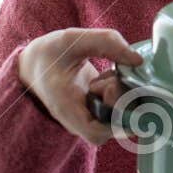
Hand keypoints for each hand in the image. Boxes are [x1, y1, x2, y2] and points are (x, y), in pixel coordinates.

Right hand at [16, 28, 144, 144]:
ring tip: (109, 77)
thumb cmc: (49, 54)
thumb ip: (105, 42)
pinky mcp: (98, 112)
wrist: (35, 64)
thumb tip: (138, 60)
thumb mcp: (72, 39)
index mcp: (67, 109)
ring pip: (121, 120)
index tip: (111, 86)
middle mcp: (80, 121)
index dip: (115, 116)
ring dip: (124, 96)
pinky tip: (110, 79)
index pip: (97, 133)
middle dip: (123, 100)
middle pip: (115, 128)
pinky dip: (123, 94)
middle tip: (111, 78)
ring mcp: (90, 119)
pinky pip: (120, 111)